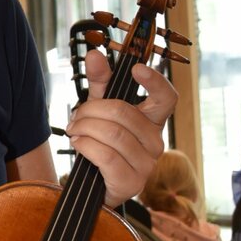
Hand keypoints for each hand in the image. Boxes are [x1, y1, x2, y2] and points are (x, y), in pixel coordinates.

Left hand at [67, 48, 176, 208]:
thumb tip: (94, 53)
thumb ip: (99, 83)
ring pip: (113, 134)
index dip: (156, 82)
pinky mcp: (131, 183)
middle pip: (123, 113)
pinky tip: (78, 144)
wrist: (95, 186)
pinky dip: (86, 146)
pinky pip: (106, 156)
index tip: (136, 68)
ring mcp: (147, 165)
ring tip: (73, 130)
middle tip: (75, 117)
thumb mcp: (100, 110)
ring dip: (85, 128)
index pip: (167, 98)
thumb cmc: (103, 144)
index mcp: (152, 121)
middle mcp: (156, 142)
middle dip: (91, 111)